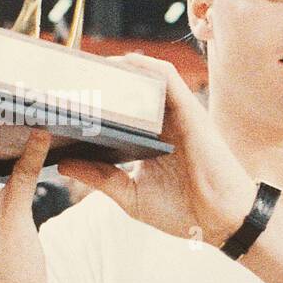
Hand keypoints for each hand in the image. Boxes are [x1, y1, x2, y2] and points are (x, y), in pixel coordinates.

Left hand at [57, 54, 256, 246]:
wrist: (220, 221)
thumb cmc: (183, 211)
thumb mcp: (130, 195)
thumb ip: (99, 177)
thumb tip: (62, 163)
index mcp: (149, 141)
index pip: (119, 112)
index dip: (95, 100)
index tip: (66, 95)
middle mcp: (162, 123)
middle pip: (129, 90)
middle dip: (101, 79)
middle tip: (69, 73)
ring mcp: (176, 115)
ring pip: (146, 79)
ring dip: (118, 67)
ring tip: (88, 63)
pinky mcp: (190, 110)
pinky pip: (168, 77)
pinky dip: (145, 66)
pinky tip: (122, 61)